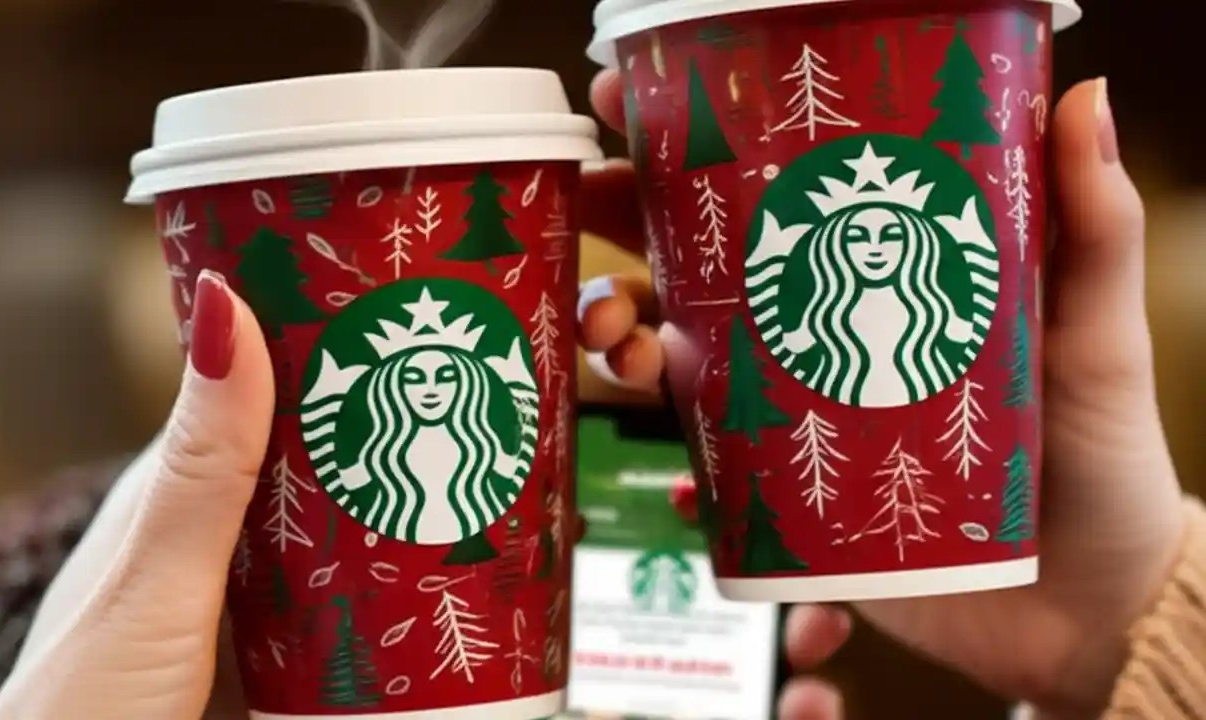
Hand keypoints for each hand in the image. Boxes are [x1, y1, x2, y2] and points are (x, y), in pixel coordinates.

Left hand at [0, 267, 588, 718]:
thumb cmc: (85, 703)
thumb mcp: (159, 576)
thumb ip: (204, 465)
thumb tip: (227, 302)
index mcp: (175, 495)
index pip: (264, 392)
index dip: (331, 351)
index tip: (405, 316)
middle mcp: (214, 541)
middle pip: (320, 466)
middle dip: (392, 435)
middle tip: (485, 396)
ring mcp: (248, 603)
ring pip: (343, 536)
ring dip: (402, 511)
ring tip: (491, 475)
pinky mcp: (279, 660)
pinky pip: (351, 603)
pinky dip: (397, 583)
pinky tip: (447, 573)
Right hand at [579, 71, 1184, 719]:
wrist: (1087, 605)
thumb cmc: (1100, 457)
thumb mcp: (1091, 333)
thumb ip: (1092, 230)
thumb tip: (1085, 98)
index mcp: (867, 283)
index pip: (763, 200)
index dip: (682, 152)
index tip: (622, 106)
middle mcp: (813, 344)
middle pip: (687, 281)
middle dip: (617, 253)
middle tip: (595, 241)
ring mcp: (794, 424)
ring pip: (676, 372)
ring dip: (624, 351)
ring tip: (626, 354)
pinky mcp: (790, 508)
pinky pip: (711, 483)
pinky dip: (677, 478)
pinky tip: (673, 477)